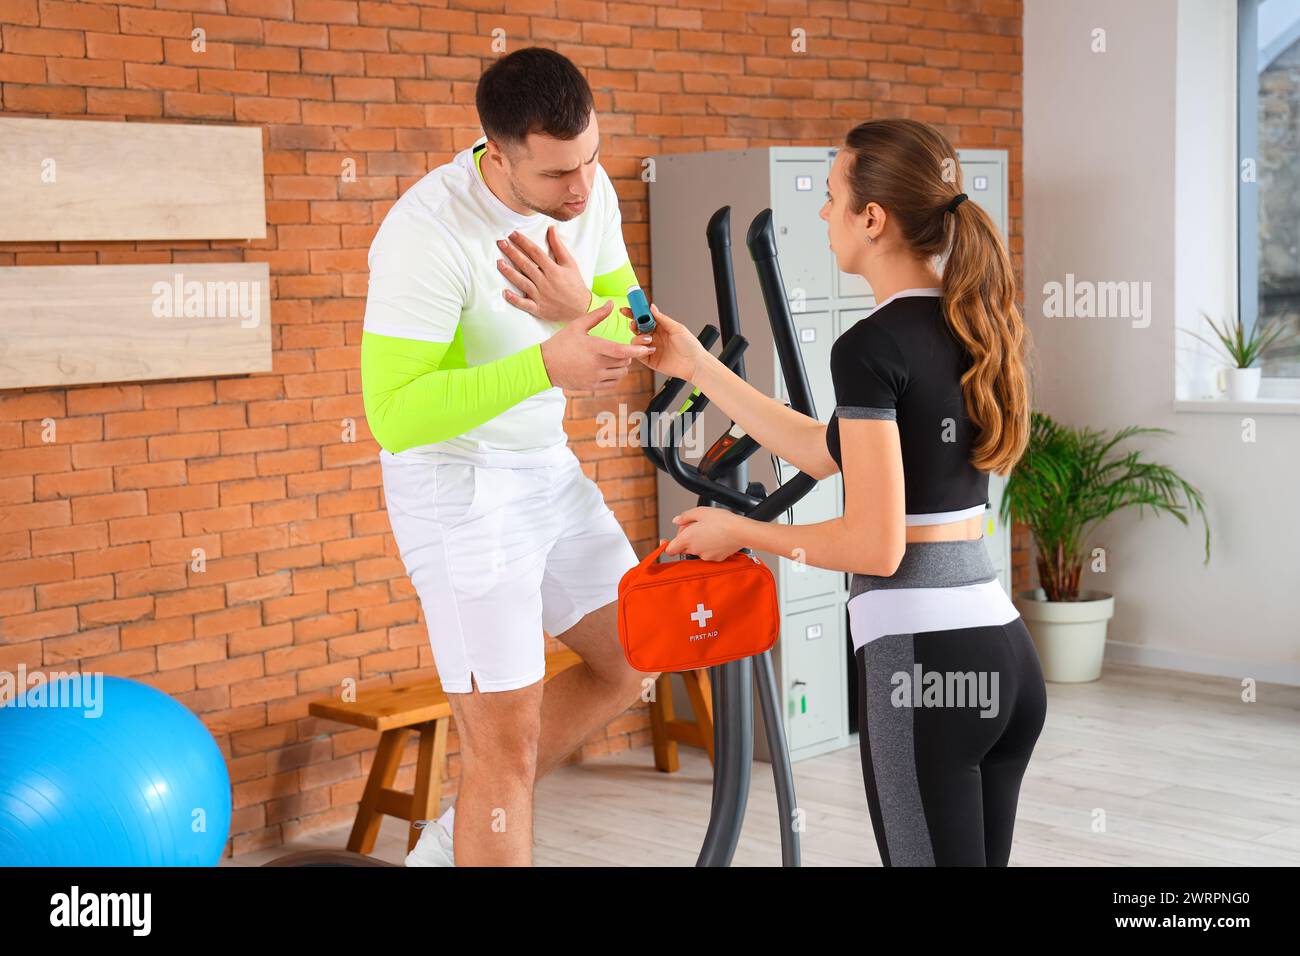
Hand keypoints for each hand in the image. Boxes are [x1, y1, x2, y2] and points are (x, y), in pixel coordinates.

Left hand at [497, 226, 592, 322]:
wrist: (581, 309)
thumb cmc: (575, 284)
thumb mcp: (569, 263)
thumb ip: (558, 246)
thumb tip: (551, 229)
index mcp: (553, 270)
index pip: (535, 252)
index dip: (523, 242)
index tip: (513, 234)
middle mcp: (545, 282)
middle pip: (526, 265)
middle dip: (512, 253)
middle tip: (501, 243)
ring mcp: (540, 296)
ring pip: (522, 282)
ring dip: (509, 272)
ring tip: (499, 263)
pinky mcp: (538, 308)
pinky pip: (524, 304)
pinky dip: (514, 299)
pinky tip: (504, 293)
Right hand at [539, 301, 655, 390]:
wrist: (545, 365)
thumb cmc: (560, 343)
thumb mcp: (577, 326)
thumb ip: (597, 315)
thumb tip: (611, 303)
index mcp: (594, 347)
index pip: (622, 351)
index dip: (637, 350)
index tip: (648, 347)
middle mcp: (596, 364)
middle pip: (624, 361)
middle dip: (628, 354)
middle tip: (621, 349)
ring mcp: (594, 377)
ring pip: (620, 374)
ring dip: (622, 366)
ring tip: (614, 358)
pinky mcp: (592, 386)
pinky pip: (612, 383)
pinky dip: (615, 376)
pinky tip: (609, 369)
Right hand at [620, 303, 709, 381]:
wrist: (694, 364)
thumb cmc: (690, 346)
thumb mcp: (676, 328)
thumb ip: (662, 318)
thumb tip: (651, 307)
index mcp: (661, 327)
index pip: (645, 318)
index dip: (635, 313)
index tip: (627, 309)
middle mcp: (655, 337)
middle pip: (638, 329)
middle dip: (634, 325)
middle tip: (634, 324)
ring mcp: (651, 348)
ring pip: (636, 341)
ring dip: (639, 338)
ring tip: (648, 339)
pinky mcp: (650, 360)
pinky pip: (639, 354)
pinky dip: (640, 350)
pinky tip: (650, 349)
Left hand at [664, 507, 745, 561]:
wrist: (741, 531)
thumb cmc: (722, 521)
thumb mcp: (700, 512)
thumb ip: (685, 517)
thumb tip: (676, 520)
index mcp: (687, 539)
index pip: (670, 549)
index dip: (668, 545)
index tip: (666, 541)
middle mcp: (694, 550)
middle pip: (683, 548)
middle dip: (686, 539)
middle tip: (696, 527)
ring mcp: (705, 556)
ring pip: (696, 550)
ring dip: (699, 542)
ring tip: (710, 530)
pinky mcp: (716, 559)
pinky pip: (708, 553)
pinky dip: (710, 547)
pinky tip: (717, 537)